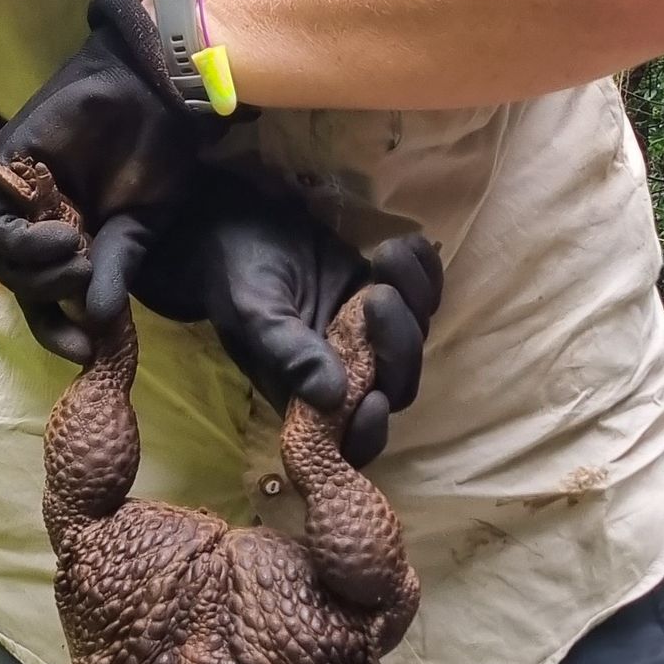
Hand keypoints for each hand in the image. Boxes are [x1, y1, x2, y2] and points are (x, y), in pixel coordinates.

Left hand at [0, 0, 227, 360]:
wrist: (151, 95)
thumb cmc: (155, 157)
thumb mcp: (139, 228)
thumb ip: (114, 272)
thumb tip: (98, 323)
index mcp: (70, 241)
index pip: (47, 299)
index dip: (57, 330)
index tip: (83, 351)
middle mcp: (39, 224)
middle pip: (19, 282)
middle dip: (50, 298)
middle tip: (86, 280)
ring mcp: (20, 198)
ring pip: (2, 259)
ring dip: (38, 272)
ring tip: (77, 254)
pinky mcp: (7, 171)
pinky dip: (24, 243)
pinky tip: (61, 236)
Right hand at [118, 171, 443, 466]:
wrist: (240, 225)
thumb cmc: (238, 276)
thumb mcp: (255, 315)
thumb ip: (290, 355)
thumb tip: (333, 398)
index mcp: (309, 396)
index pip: (352, 438)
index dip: (371, 431)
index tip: (374, 398)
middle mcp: (347, 373)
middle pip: (399, 384)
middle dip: (398, 344)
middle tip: (376, 295)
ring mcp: (371, 337)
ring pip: (416, 337)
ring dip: (414, 298)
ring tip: (383, 256)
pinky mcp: (386, 296)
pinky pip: (425, 295)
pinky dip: (425, 271)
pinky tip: (404, 245)